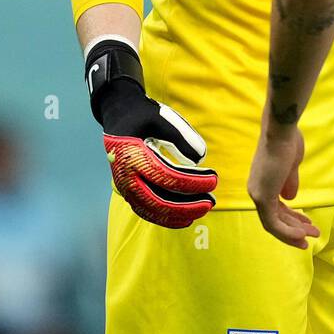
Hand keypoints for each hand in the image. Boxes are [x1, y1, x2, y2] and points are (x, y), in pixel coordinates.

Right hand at [86, 37, 216, 228]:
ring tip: (202, 210)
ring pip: (151, 210)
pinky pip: (145, 210)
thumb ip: (183, 138)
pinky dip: (164, 218)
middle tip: (211, 202)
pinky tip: (185, 218)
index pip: (168, 177)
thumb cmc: (144, 116)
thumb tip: (200, 160)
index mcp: (134, 157)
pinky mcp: (127, 191)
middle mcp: (125, 176)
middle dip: (187, 206)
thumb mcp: (164, 119)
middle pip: (158, 201)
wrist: (119, 116)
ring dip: (178, 215)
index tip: (214, 180)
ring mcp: (124, 186)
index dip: (193, 182)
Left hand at [248, 124, 320, 248]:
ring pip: (274, 224)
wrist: (282, 131)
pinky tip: (301, 234)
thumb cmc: (287, 142)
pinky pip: (274, 222)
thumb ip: (289, 182)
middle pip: (275, 219)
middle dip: (295, 228)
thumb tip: (291, 199)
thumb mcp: (291, 166)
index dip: (292, 219)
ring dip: (294, 233)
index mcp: (262, 183)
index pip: (276, 208)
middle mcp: (256, 191)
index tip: (307, 224)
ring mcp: (258, 195)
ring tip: (312, 236)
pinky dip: (288, 231)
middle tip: (312, 235)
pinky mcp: (262, 197)